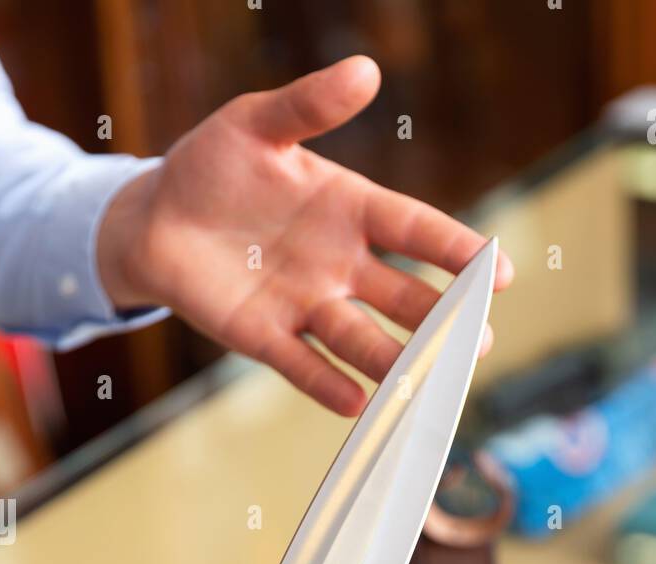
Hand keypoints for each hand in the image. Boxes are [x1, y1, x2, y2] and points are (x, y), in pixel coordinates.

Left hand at [97, 55, 512, 414]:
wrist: (154, 216)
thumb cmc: (213, 166)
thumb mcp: (256, 123)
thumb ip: (309, 105)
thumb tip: (365, 69)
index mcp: (350, 210)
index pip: (415, 230)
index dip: (458, 251)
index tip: (501, 272)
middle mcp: (339, 265)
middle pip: (404, 298)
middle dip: (443, 322)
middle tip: (482, 343)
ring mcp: (304, 305)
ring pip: (361, 338)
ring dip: (396, 361)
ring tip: (429, 382)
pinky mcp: (263, 335)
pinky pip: (302, 363)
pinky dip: (327, 383)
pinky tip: (357, 403)